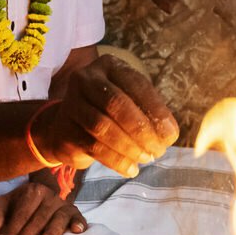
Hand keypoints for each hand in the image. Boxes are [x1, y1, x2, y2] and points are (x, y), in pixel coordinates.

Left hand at [0, 171, 86, 234]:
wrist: (43, 195)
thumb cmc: (19, 205)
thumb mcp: (3, 205)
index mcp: (32, 192)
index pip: (21, 215)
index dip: (12, 232)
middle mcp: (50, 196)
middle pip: (37, 219)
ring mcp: (64, 205)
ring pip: (58, 219)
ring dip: (52, 232)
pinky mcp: (76, 213)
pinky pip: (79, 217)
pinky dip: (79, 223)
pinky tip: (77, 231)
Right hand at [33, 54, 178, 176]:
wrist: (66, 126)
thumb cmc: (107, 111)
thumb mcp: (129, 102)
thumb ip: (148, 113)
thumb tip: (167, 135)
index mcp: (108, 66)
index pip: (135, 84)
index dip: (156, 110)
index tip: (171, 135)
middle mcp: (85, 79)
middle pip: (116, 103)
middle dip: (141, 130)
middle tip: (158, 150)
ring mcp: (71, 104)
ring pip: (102, 126)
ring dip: (129, 147)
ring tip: (145, 159)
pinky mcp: (64, 130)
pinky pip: (93, 147)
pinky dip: (116, 160)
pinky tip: (130, 169)